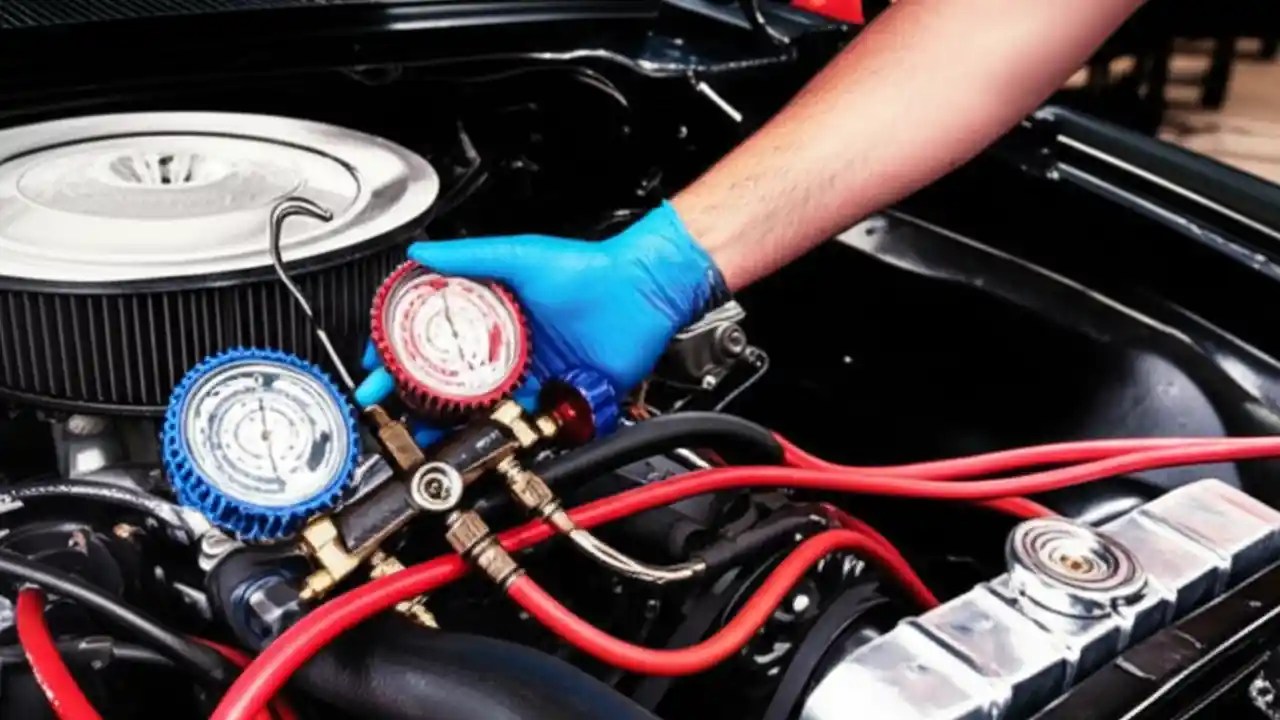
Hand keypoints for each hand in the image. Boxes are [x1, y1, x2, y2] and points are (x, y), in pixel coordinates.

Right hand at [353, 201, 726, 439]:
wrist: (642, 294)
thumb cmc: (589, 271)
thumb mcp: (520, 257)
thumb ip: (470, 258)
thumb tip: (422, 253)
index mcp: (495, 314)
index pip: (436, 337)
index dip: (404, 351)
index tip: (379, 363)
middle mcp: (508, 347)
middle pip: (451, 379)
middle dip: (415, 395)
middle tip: (386, 406)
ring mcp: (530, 375)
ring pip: (480, 406)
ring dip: (449, 423)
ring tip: (418, 434)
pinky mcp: (555, 398)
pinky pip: (520, 422)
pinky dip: (498, 435)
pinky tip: (474, 441)